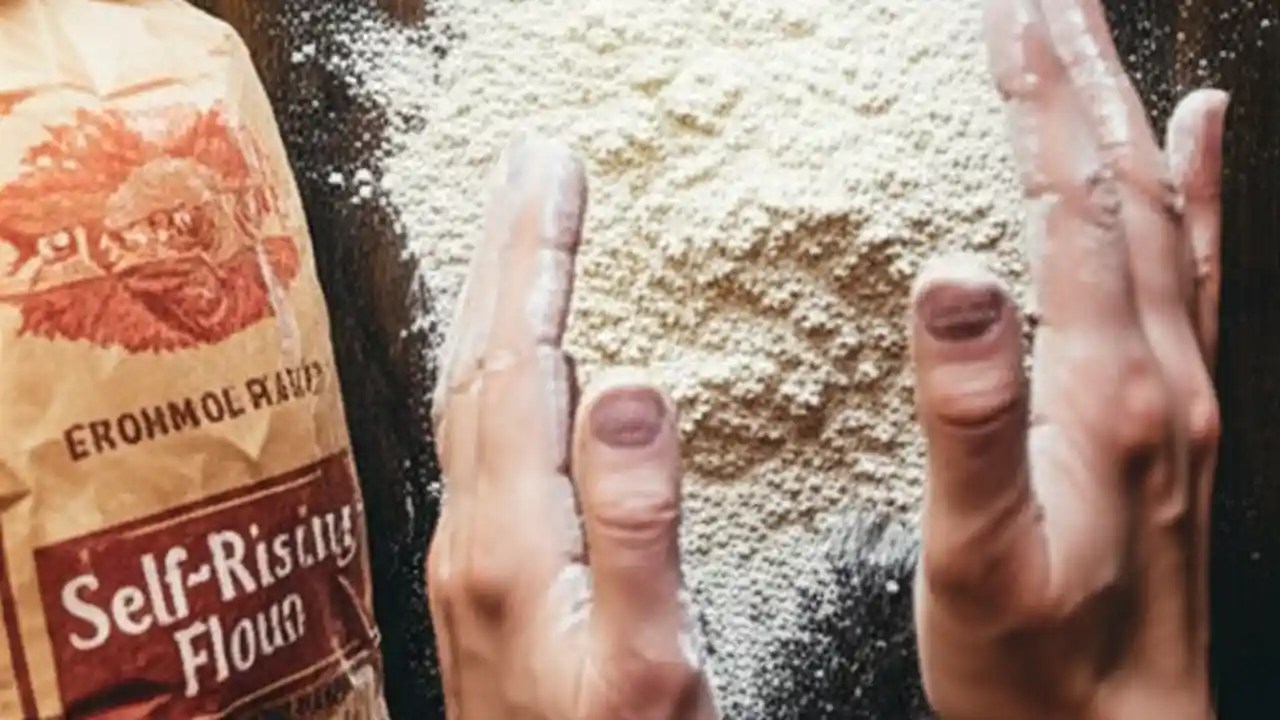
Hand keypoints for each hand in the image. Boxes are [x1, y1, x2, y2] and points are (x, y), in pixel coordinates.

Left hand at [426, 136, 717, 719]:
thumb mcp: (653, 665)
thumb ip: (639, 528)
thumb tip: (632, 392)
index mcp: (514, 539)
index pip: (520, 358)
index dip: (537, 255)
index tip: (556, 173)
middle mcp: (474, 533)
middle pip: (479, 356)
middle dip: (506, 247)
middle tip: (533, 166)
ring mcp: (473, 549)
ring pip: (472, 392)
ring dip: (496, 297)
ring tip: (523, 229)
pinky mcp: (487, 567)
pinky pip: (482, 432)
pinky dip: (502, 362)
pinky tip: (524, 356)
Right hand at [909, 0, 1227, 717]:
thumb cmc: (1037, 665)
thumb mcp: (978, 554)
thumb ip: (968, 414)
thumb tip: (950, 280)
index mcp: (1106, 389)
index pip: (1076, 205)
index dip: (1040, 102)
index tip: (1008, 17)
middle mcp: (1158, 371)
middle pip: (1126, 186)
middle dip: (1079, 75)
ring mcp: (1175, 389)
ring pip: (1156, 214)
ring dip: (1122, 114)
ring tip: (1090, 36)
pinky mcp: (1170, 414)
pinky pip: (1189, 273)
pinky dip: (1192, 188)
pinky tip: (1194, 135)